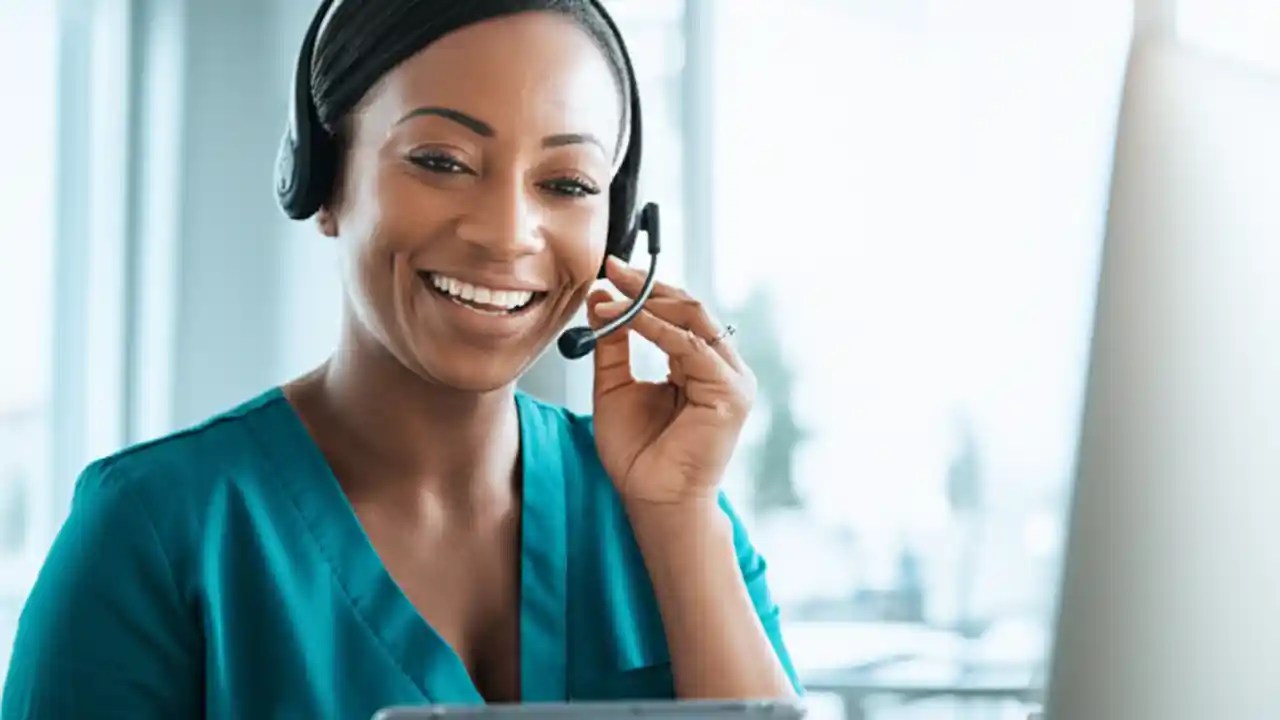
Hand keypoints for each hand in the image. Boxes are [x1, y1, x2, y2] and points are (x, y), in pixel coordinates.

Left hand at [588, 257, 756, 505]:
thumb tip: (599, 297)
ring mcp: (732, 380)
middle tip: (612, 269)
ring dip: (648, 304)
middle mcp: (722, 369)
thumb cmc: (637, 454)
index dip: (644, 290)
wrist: (652, 499)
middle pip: (689, 309)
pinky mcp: (731, 394)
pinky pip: (692, 348)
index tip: (609, 271)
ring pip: (693, 321)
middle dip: (647, 286)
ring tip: (612, 296)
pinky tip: (629, 319)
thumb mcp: (614, 386)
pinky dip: (658, 329)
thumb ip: (611, 343)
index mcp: (700, 366)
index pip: (677, 314)